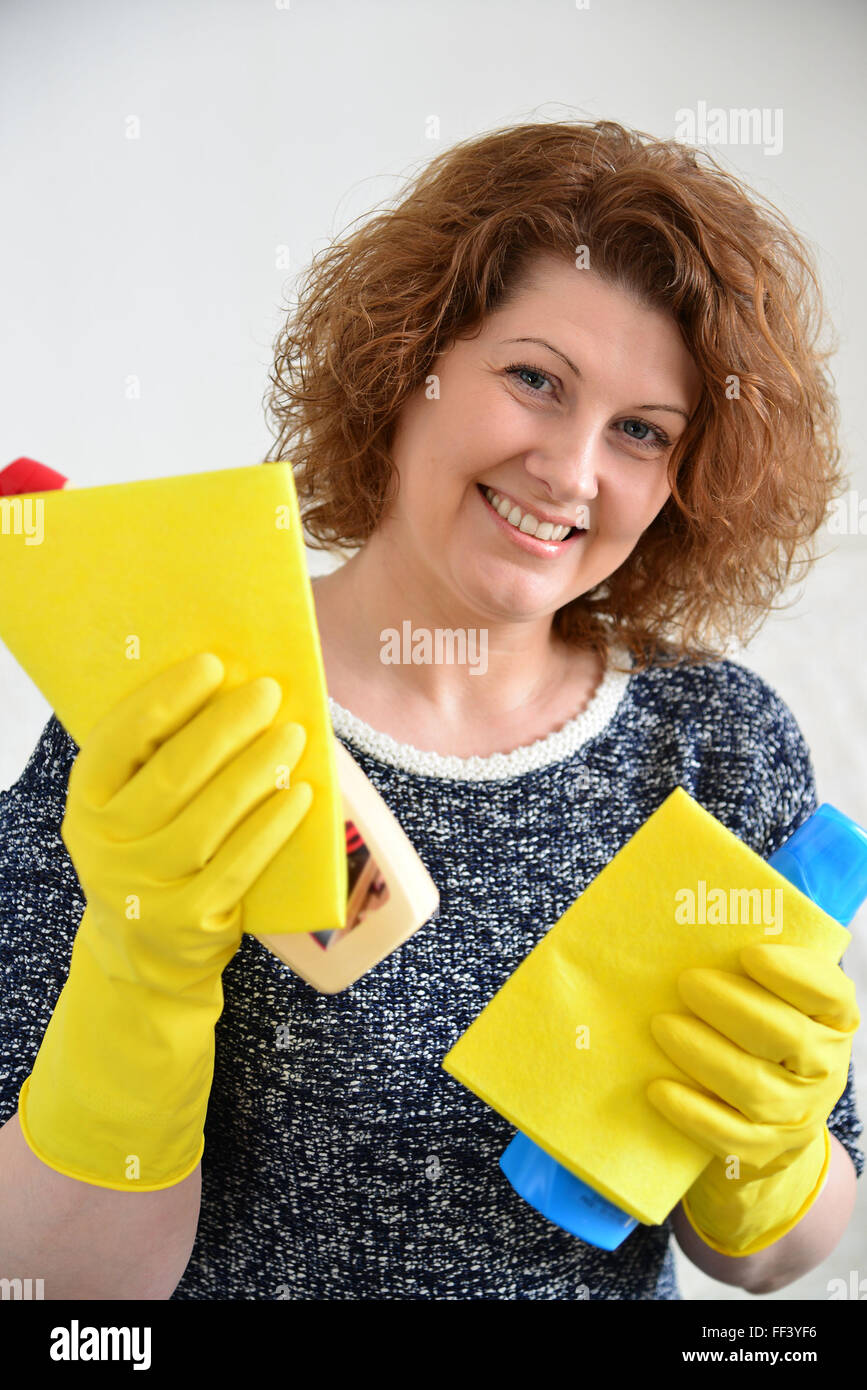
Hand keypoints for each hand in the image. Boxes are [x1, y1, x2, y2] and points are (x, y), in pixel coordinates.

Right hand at [19, 652, 312, 1190]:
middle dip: (225, 727)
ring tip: (293, 734)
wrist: (141, 953)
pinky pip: (238, 866)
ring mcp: (145, 887)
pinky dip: (271, 827)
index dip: (166, 699)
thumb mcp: (126, 807)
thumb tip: (226, 687)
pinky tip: (300, 793)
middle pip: (171, 776)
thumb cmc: (147, 851)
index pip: (118, 740)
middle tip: (268, 692)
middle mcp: (107, 844)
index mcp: (86, 802)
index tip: (212, 664)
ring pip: (207, 820)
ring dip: (255, 771)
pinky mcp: (189, 919)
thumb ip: (154, 758)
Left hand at [646, 944, 858, 1254]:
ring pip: (753, 1086)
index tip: (748, 953)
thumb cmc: (759, 1037)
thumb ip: (752, 972)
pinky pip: (729, 1135)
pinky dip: (692, 1112)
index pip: (829, 993)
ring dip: (703, 1053)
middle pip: (785, 1036)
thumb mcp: (774, 1004)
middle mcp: (825, 1067)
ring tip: (662, 1025)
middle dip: (732, 1005)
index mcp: (834, 1020)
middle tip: (687, 982)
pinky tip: (658, 1089)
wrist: (766, 1128)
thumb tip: (691, 928)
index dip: (793, 973)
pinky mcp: (765, 1151)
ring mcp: (798, 1114)